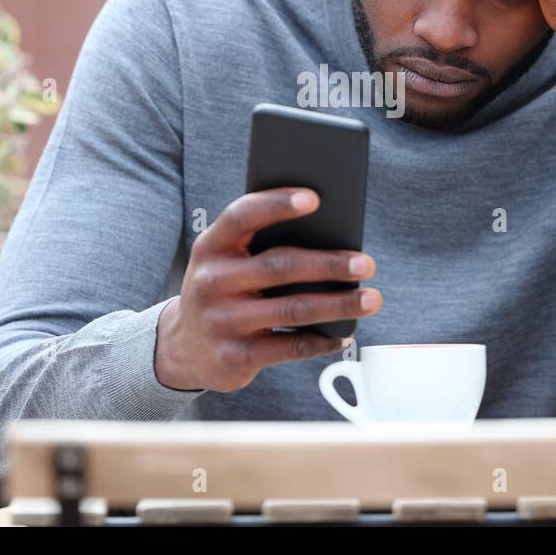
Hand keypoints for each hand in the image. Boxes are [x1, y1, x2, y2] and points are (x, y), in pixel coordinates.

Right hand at [154, 188, 382, 391]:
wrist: (184, 347)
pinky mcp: (235, 357)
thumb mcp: (227, 260)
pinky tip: (345, 334)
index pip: (242, 215)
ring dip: (338, 304)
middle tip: (366, 263)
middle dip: (328, 264)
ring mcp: (222, 321)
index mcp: (211, 246)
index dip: (277, 204)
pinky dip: (323, 341)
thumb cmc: (223, 289)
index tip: (315, 198)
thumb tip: (330, 237)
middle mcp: (211, 281)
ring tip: (371, 299)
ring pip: (292, 309)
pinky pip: (290, 348)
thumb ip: (260, 244)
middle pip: (279, 266)